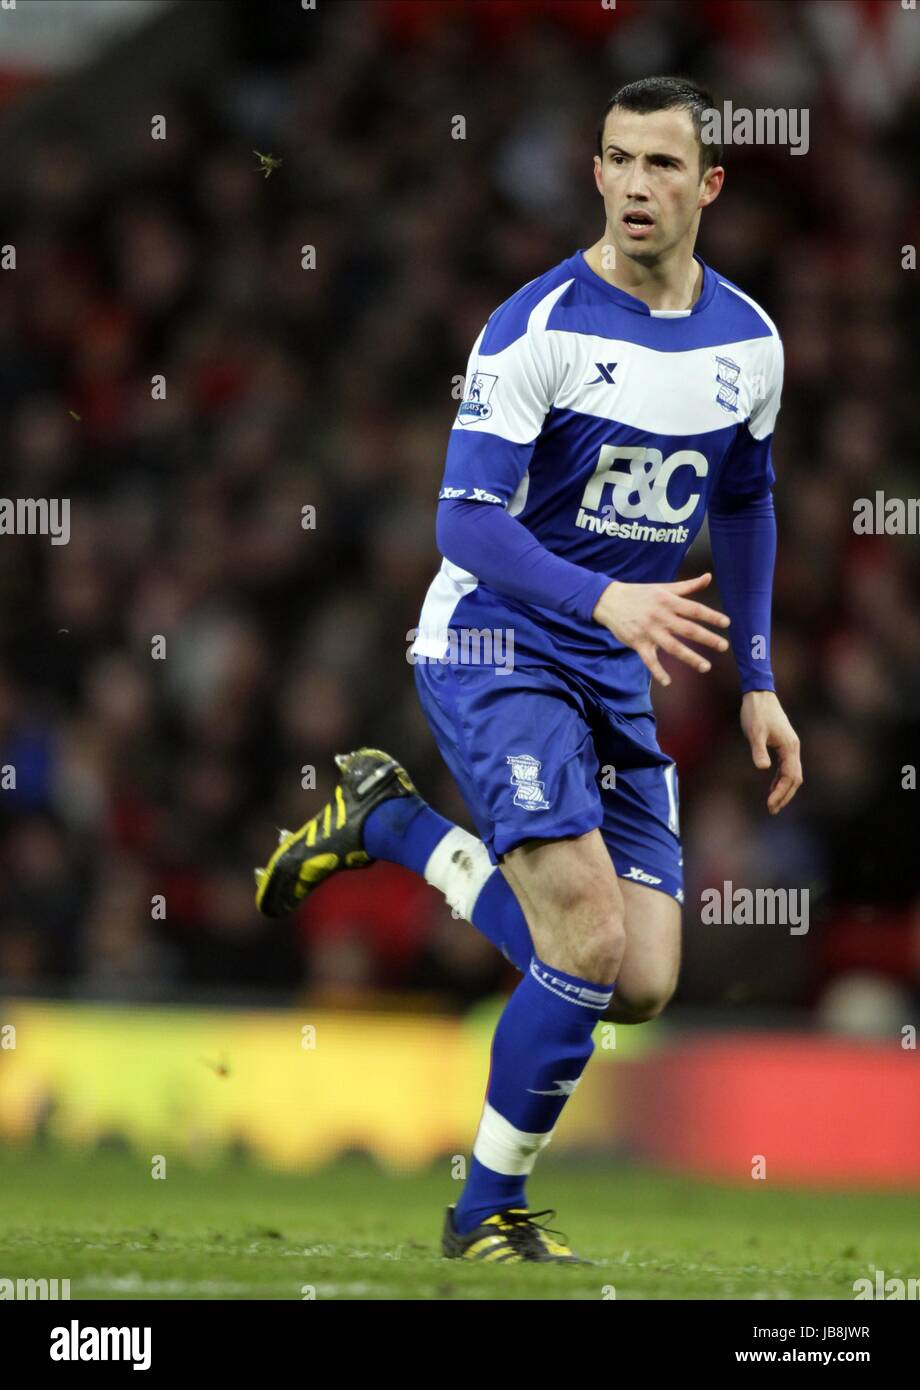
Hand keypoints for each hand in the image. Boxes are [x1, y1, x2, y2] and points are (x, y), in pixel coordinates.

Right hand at [592, 572, 729, 686]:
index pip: (694, 609)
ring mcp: (649, 632)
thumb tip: (708, 577)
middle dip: (707, 638)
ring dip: (690, 658)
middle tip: (723, 646)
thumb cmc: (640, 594)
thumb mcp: (663, 587)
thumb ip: (687, 586)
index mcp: (668, 601)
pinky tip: (667, 681)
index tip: (726, 623)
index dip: (711, 616)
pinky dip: (657, 671)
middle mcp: (661, 617)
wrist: (610, 601)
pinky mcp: (638, 644)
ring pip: (673, 647)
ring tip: (705, 667)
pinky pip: (649, 660)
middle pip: (688, 629)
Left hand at [741, 690, 802, 813]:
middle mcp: (793, 748)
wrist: (759, 694)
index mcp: (789, 747)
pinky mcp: (784, 745)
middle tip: (772, 810)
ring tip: (772, 804)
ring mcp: (790, 746)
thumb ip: (758, 750)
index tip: (769, 805)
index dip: (781, 792)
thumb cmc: (756, 712)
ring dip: (783, 789)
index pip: (790, 776)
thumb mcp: (754, 732)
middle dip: (785, 795)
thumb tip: (763, 768)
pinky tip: (772, 787)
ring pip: (792, 774)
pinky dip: (780, 779)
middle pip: (795, 778)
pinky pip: (786, 767)